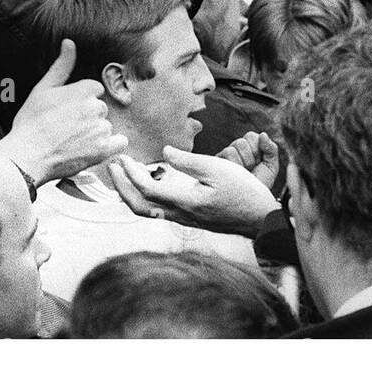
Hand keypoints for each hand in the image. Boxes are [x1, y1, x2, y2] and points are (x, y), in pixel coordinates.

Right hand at [0, 38, 128, 186]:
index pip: (94, 90)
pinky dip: (110, 145)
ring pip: (106, 126)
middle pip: (100, 109)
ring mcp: (101, 129)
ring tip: (71, 141)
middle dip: (87, 117)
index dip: (79, 101)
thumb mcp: (42, 89)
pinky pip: (120, 142)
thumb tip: (69, 43)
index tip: (66, 111)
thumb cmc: (31, 123)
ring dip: (94, 133)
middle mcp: (97, 107)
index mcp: (85, 89)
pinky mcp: (104, 149)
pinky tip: (93, 148)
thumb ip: (61, 66)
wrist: (25, 157)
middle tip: (65, 128)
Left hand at [108, 145, 278, 236]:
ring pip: (146, 211)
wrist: (259, 218)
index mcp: (186, 202)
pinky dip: (144, 198)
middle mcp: (180, 215)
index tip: (123, 157)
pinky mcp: (189, 219)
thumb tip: (165, 152)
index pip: (147, 189)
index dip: (130, 173)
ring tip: (124, 175)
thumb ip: (189, 161)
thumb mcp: (219, 169)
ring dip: (130, 193)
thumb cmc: (243, 192)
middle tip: (112, 166)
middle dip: (120, 187)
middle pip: (139, 206)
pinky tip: (148, 184)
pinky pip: (158, 211)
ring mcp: (184, 220)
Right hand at [217, 131, 281, 190]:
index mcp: (249, 147)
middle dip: (250, 158)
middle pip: (241, 142)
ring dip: (242, 164)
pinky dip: (235, 166)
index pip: (251, 136)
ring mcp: (224, 157)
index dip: (257, 149)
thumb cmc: (260, 183)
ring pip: (232, 149)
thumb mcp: (271, 166)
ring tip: (243, 173)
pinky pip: (226, 155)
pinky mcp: (216, 163)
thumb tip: (263, 134)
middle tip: (251, 169)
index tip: (259, 162)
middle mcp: (235, 149)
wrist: (250, 201)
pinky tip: (236, 174)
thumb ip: (271, 149)